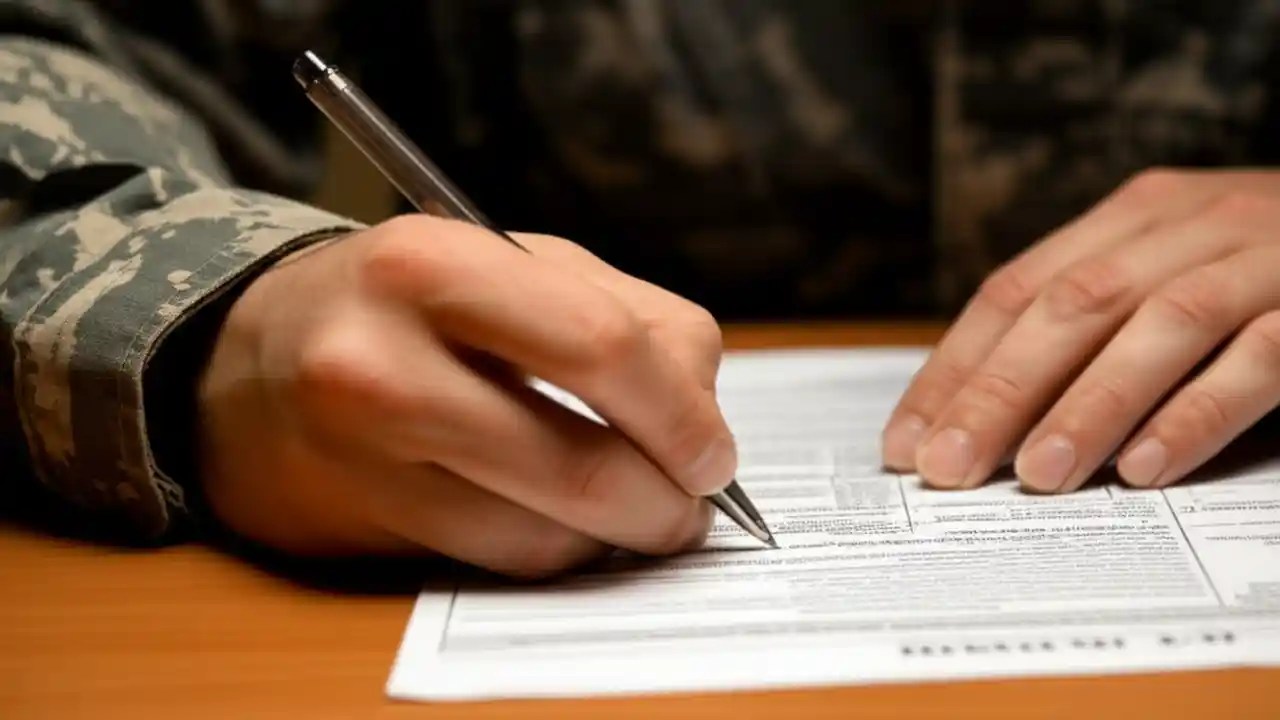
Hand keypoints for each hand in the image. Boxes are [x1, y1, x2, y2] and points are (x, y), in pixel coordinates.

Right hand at [197, 215, 735, 576]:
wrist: (243, 356)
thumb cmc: (407, 301)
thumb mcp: (511, 261)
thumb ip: (625, 315)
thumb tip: (703, 414)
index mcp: (437, 263)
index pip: (606, 348)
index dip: (684, 416)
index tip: (713, 454)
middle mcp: (385, 361)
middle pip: (586, 462)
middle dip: (669, 500)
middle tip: (692, 506)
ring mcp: (363, 454)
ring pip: (548, 533)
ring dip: (619, 535)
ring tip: (636, 512)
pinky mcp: (357, 523)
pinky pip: (500, 561)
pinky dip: (559, 551)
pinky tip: (567, 522)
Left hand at [883, 168, 1279, 491]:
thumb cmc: (1256, 267)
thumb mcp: (1164, 272)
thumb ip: (1090, 325)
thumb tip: (982, 413)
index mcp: (1128, 218)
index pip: (1014, 292)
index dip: (953, 368)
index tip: (908, 441)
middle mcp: (1185, 225)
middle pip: (1070, 308)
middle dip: (998, 392)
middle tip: (948, 470)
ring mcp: (1260, 257)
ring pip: (1157, 327)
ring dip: (1090, 404)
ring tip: (1037, 476)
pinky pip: (1260, 356)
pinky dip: (1198, 412)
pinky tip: (1147, 467)